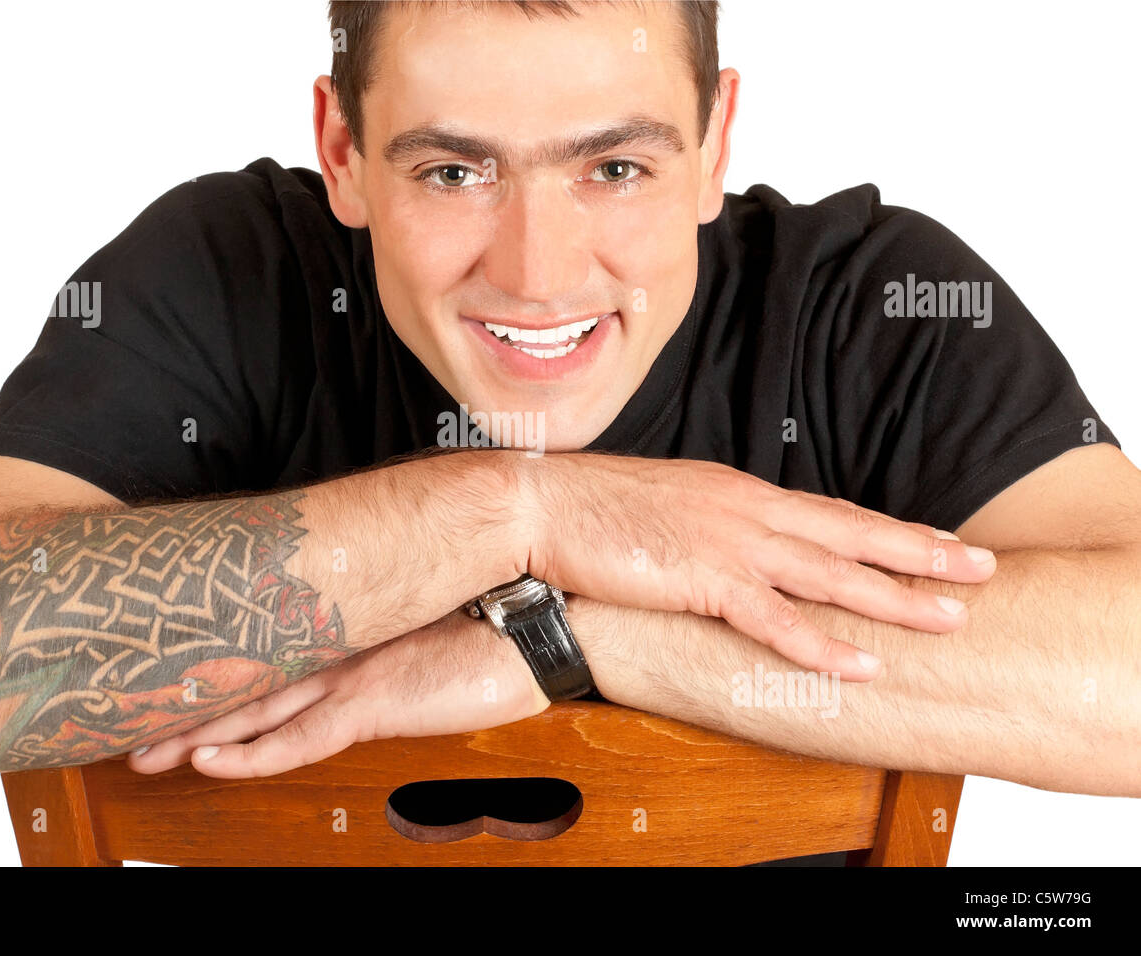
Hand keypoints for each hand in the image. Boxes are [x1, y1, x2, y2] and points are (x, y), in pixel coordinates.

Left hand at [127, 610, 550, 778]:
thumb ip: (397, 649)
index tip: (183, 682)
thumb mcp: (435, 640)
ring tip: (144, 749)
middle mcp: (342, 648)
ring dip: (198, 730)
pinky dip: (251, 752)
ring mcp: (353, 673)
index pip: (274, 656)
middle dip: (189, 703)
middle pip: (250, 679)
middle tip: (132, 715)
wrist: (542, 623)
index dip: (225, 672)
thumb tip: (383, 658)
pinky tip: (209, 760)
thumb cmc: (501, 629)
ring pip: (257, 708)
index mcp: (353, 633)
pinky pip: (300, 737)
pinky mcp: (373, 702)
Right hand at [520, 454, 995, 679]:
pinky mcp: (700, 577)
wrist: (539, 505)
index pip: (828, 512)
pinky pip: (773, 618)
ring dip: (894, 598)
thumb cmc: (591, 509)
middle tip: (979, 569)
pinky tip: (861, 662)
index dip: (886, 530)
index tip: (934, 541)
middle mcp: (746, 510)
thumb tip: (732, 547)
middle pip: (850, 534)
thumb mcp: (665, 506)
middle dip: (921, 554)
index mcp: (738, 492)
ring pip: (830, 574)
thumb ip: (708, 524)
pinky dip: (821, 642)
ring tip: (950, 617)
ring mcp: (727, 542)